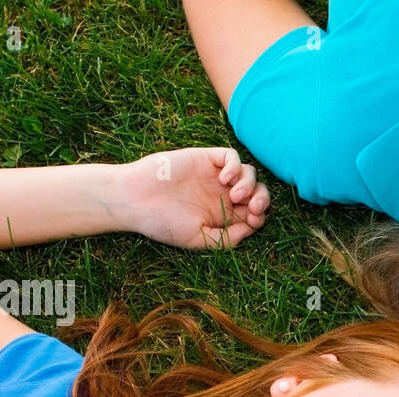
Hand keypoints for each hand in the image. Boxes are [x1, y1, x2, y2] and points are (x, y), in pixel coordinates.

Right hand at [115, 147, 269, 248]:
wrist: (135, 200)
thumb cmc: (163, 223)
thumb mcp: (199, 239)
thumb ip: (227, 238)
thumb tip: (252, 228)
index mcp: (223, 215)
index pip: (254, 212)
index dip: (260, 215)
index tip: (252, 220)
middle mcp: (222, 195)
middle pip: (257, 191)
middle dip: (262, 199)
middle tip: (251, 207)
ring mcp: (214, 176)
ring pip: (249, 173)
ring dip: (250, 184)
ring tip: (234, 195)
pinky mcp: (204, 159)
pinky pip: (231, 156)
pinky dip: (235, 166)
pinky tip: (224, 179)